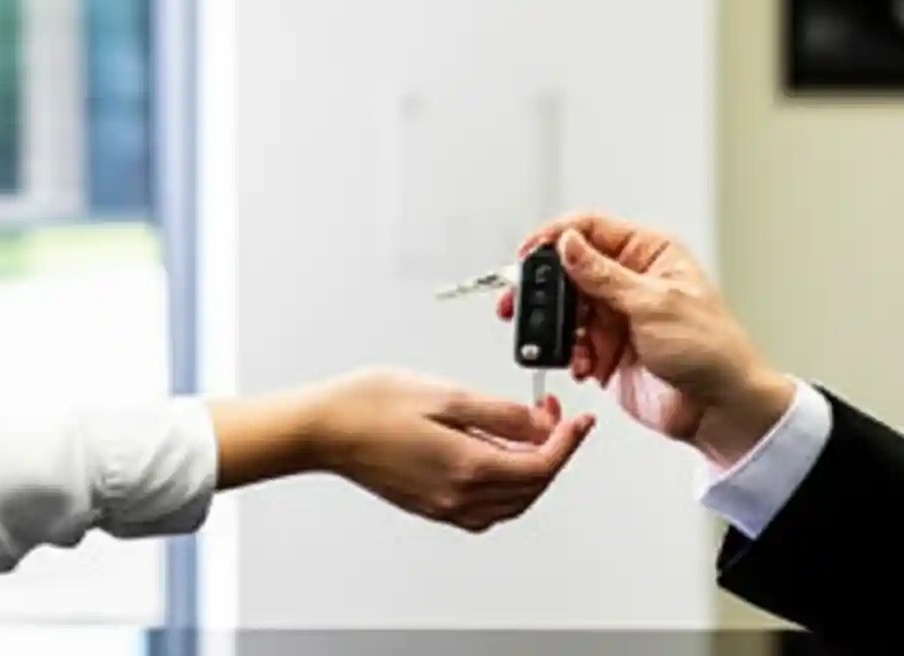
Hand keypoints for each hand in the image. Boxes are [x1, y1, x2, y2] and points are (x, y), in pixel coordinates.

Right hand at [304, 368, 592, 531]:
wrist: (325, 428)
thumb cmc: (371, 405)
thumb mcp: (448, 394)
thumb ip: (501, 412)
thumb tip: (540, 423)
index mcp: (468, 467)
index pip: (541, 465)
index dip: (568, 442)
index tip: (579, 420)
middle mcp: (458, 496)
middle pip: (531, 488)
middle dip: (553, 454)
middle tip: (557, 419)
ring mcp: (443, 505)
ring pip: (511, 502)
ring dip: (532, 473)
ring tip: (532, 435)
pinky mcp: (430, 505)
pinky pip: (485, 508)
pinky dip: (505, 488)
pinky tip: (499, 458)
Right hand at [496, 212, 792, 467]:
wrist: (720, 409)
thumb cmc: (711, 349)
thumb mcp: (653, 303)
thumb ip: (603, 275)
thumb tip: (568, 243)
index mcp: (648, 254)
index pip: (591, 229)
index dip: (556, 237)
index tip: (528, 254)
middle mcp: (628, 281)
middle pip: (569, 269)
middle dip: (543, 288)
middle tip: (518, 302)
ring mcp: (615, 317)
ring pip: (564, 309)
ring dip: (555, 326)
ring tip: (553, 341)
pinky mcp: (605, 351)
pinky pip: (570, 344)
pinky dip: (567, 354)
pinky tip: (579, 364)